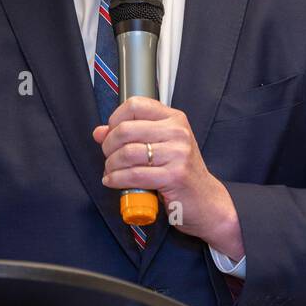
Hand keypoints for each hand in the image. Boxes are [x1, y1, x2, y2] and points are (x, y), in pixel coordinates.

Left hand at [93, 96, 243, 259]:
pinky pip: (134, 175)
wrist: (206, 200)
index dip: (115, 119)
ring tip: (110, 171)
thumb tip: (99, 132)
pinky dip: (117, 179)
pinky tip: (113, 181)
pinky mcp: (174, 175)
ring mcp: (178, 153)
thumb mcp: (160, 146)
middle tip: (108, 156)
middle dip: (108, 145)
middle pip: (126, 129)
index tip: (110, 133)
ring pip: (128, 153)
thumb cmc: (181, 172)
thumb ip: (132, 135)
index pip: (135, 105)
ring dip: (111, 165)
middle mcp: (177, 132)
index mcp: (174, 118)